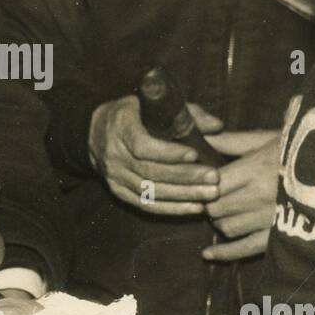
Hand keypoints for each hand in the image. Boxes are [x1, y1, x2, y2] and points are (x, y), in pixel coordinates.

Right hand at [88, 95, 221, 214]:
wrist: (96, 132)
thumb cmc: (134, 115)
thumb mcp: (155, 105)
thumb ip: (188, 114)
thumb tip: (218, 126)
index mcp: (122, 126)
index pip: (143, 145)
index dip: (169, 153)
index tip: (195, 154)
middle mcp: (114, 153)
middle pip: (150, 171)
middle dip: (185, 177)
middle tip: (214, 178)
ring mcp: (114, 175)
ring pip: (150, 191)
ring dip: (183, 195)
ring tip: (210, 194)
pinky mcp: (118, 191)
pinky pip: (146, 205)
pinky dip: (171, 209)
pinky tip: (194, 208)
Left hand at [200, 129, 280, 260]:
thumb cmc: (300, 151)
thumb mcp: (266, 139)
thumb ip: (231, 141)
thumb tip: (201, 134)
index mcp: (256, 168)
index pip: (213, 183)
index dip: (205, 184)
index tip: (206, 182)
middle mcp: (260, 196)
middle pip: (216, 208)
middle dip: (211, 203)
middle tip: (215, 198)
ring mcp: (270, 219)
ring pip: (227, 228)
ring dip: (221, 222)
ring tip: (226, 213)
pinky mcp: (279, 238)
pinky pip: (245, 249)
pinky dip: (223, 253)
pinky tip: (208, 254)